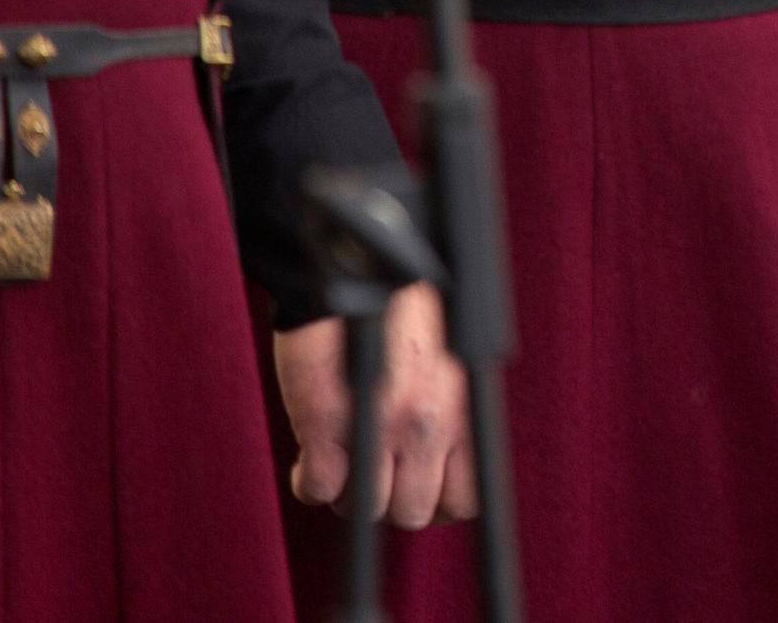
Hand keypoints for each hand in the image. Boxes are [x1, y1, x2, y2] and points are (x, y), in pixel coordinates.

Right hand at [272, 281, 475, 527]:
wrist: (356, 265)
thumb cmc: (402, 312)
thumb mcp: (448, 365)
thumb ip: (447, 415)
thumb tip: (434, 467)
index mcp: (464, 408)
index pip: (468, 497)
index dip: (437, 499)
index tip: (415, 484)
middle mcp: (430, 421)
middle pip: (413, 512)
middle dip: (389, 497)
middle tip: (372, 466)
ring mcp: (378, 425)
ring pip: (363, 508)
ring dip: (347, 489)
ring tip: (341, 453)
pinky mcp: (327, 421)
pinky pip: (318, 488)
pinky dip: (310, 478)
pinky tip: (311, 452)